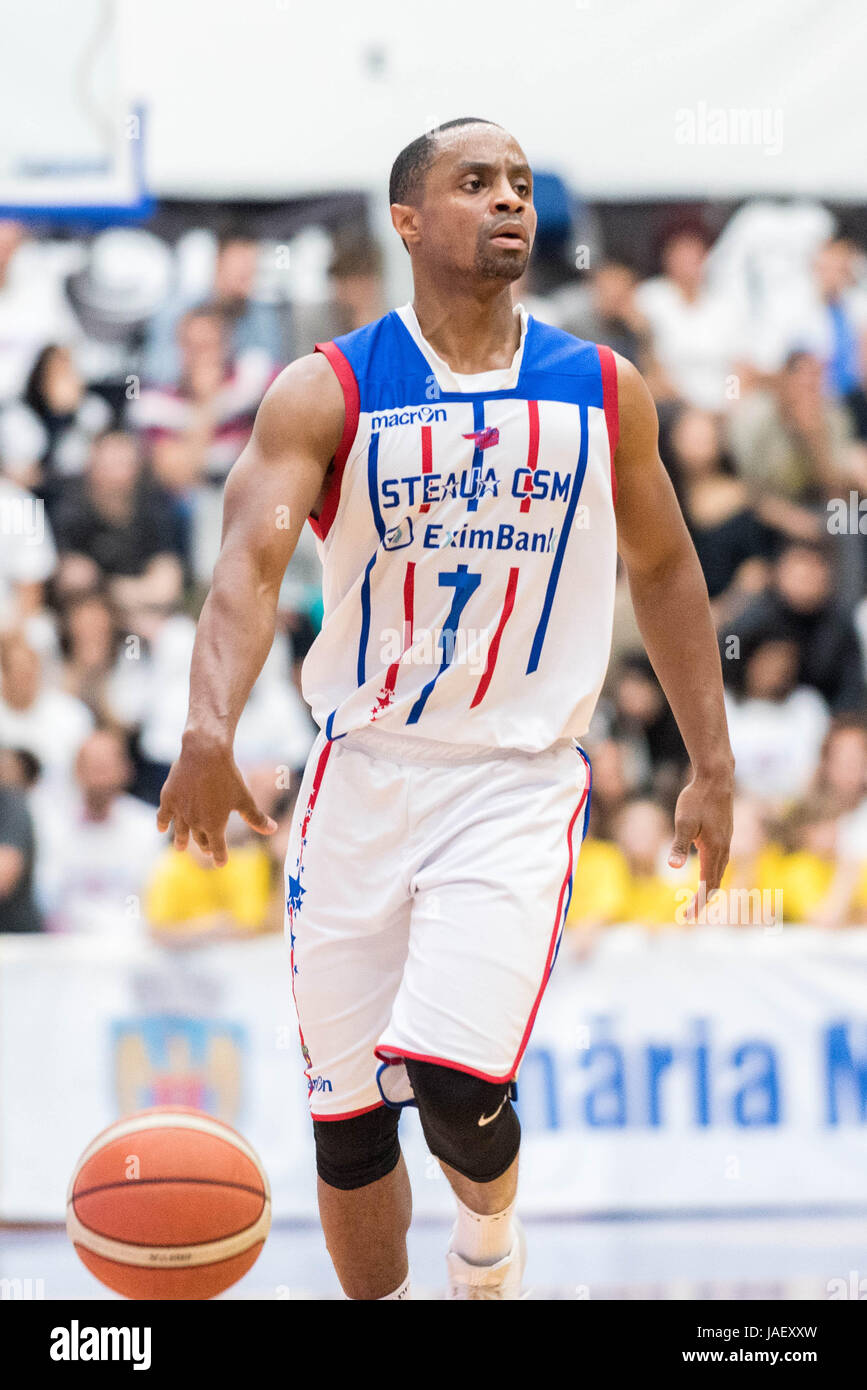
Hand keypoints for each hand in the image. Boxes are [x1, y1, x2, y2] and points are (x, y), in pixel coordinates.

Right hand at [156, 732, 276, 866]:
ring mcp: (180, 812)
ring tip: (180, 847)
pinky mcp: (169, 799)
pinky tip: (162, 827)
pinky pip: (163, 816)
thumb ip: (256, 818)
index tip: (220, 862)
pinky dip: (162, 823)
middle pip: (200, 839)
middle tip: (206, 849)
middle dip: (204, 845)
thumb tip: (272, 830)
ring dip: (181, 840)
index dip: (220, 857)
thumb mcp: (245, 799)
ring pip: (181, 831)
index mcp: (214, 826)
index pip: (217, 848)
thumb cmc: (228, 777)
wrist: (205, 755)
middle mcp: (195, 822)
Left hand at [668, 768, 733, 922]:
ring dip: (710, 888)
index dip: (698, 903)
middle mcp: (724, 849)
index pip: (707, 884)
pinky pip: (721, 862)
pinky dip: (714, 874)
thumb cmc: (697, 799)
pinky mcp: (725, 835)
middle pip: (716, 882)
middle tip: (689, 914)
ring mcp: (726, 841)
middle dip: (703, 900)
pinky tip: (707, 872)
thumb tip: (673, 867)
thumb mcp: (684, 822)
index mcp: (714, 850)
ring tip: (699, 899)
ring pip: (720, 872)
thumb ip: (679, 845)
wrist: (716, 778)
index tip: (688, 916)